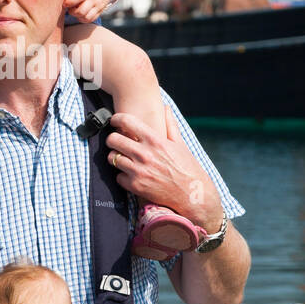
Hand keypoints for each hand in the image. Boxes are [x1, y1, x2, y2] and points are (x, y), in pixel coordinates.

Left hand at [64, 0, 116, 22]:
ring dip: (77, 15)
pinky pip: (91, 19)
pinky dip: (84, 19)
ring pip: (86, 16)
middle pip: (81, 10)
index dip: (70, 2)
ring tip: (73, 10)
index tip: (65, 2)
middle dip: (72, 11)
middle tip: (68, 7)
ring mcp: (98, 5)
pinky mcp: (100, 10)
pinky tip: (79, 14)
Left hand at [105, 110, 223, 233]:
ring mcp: (138, 171)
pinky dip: (122, 175)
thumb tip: (165, 108)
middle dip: (113, 139)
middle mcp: (144, 154)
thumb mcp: (180, 144)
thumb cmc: (188, 168)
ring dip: (115, 157)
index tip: (115, 121)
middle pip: (113, 139)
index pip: (126, 122)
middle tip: (117, 142)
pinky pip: (118, 176)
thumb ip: (170, 125)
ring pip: (111, 158)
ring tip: (124, 158)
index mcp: (155, 140)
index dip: (116, 119)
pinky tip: (131, 174)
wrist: (192, 195)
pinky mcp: (135, 186)